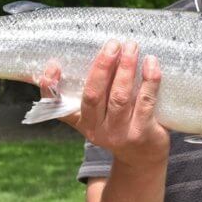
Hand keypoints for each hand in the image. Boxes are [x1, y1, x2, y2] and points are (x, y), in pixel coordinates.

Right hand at [40, 40, 170, 168]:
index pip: (57, 105)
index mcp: (80, 120)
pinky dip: (149, 80)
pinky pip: (145, 101)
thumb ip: (90, 91)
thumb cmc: (118, 125)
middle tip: (113, 44)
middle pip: (94, 95)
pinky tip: (151, 62)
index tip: (53, 64)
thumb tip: (86, 53)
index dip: (51, 87)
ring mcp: (119, 133)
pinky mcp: (142, 132)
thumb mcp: (97, 114)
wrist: (142, 156)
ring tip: (131, 47)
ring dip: (126, 68)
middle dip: (102, 66)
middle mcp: (96, 129)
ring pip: (120, 96)